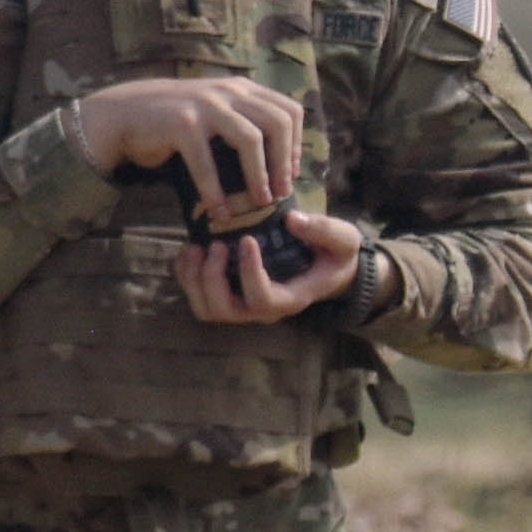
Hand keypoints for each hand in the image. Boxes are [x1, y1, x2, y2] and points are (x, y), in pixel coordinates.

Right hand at [74, 75, 311, 217]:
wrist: (124, 114)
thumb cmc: (175, 122)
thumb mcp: (216, 111)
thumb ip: (244, 121)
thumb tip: (280, 160)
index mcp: (241, 89)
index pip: (289, 110)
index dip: (296, 144)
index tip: (291, 174)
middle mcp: (228, 92)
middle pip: (277, 123)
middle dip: (284, 163)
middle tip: (280, 193)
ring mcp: (205, 105)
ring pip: (250, 139)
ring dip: (259, 175)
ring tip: (260, 202)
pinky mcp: (182, 124)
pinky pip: (207, 162)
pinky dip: (215, 191)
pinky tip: (219, 212)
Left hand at [180, 208, 367, 323]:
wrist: (329, 269)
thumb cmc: (336, 255)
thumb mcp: (344, 239)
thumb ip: (324, 230)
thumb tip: (291, 220)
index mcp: (291, 298)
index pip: (263, 299)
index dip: (249, 274)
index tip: (247, 240)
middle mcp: (264, 309)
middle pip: (226, 311)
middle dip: (212, 279)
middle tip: (215, 245)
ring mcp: (245, 305)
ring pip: (207, 309)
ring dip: (194, 280)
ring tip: (196, 247)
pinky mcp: (231, 295)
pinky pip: (199, 298)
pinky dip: (186, 276)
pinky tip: (190, 250)